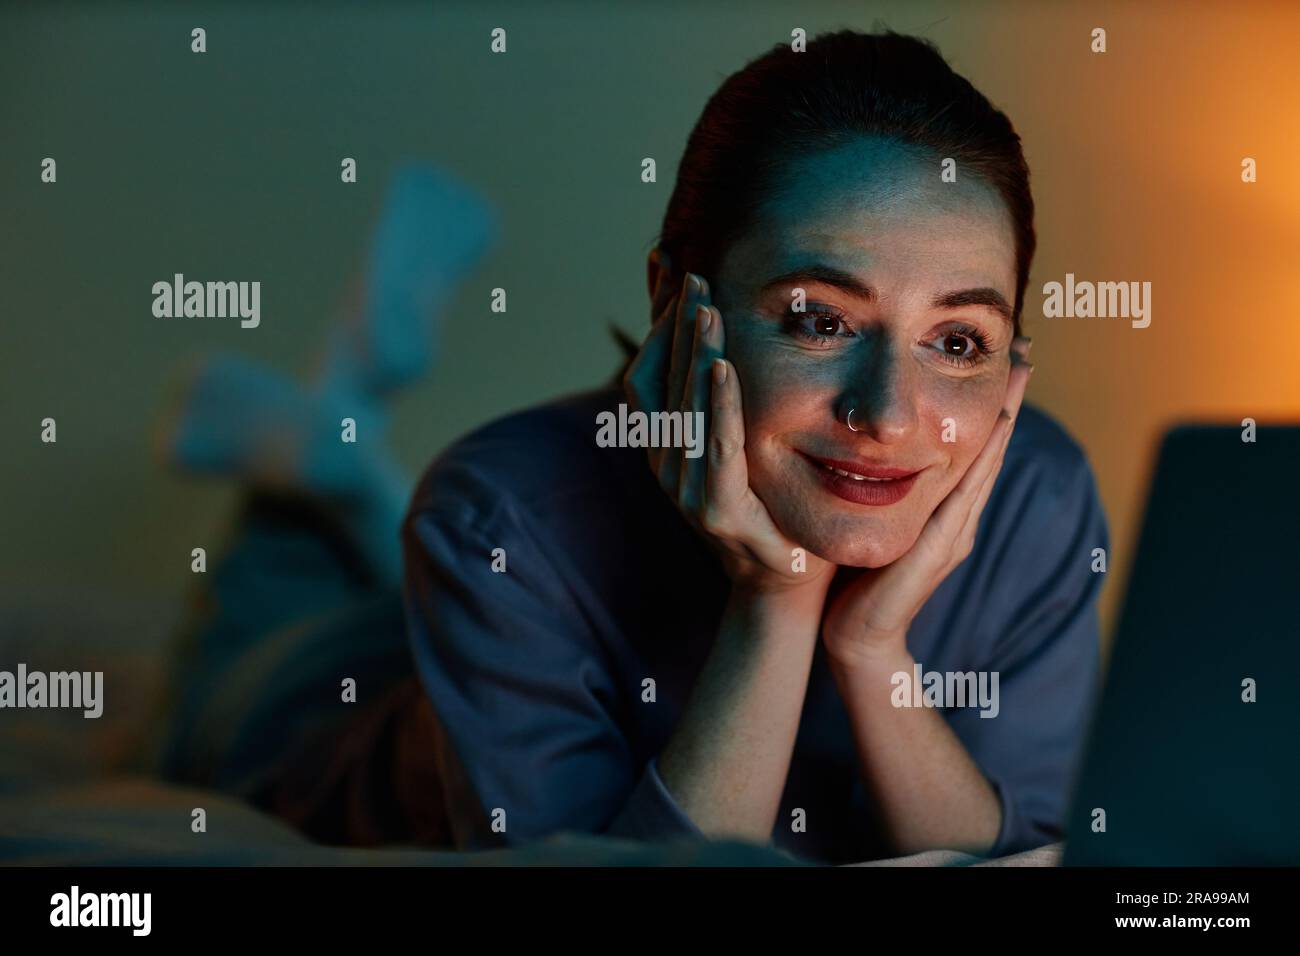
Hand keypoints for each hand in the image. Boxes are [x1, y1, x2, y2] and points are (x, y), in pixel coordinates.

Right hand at [623, 265, 835, 595]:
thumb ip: (723, 388)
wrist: (786, 578)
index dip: (656, 319)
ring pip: (682, 410)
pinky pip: (716, 448)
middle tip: (696, 275)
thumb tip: (716, 327)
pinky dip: (718, 406)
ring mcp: (686, 489)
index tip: (674, 268)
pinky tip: (726, 368)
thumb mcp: (740, 436)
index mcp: (664, 444)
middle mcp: (665, 463)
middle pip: (658, 380)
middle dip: (675, 324)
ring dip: (693, 355)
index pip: (646, 368)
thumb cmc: (769, 500)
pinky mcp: (718, 512)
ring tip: (706, 308)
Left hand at [821, 337, 1034, 667]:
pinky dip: (980, 462)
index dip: (990, 404)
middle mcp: (958, 518)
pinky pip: (963, 496)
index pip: (973, 447)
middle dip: (1008, 397)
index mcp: (946, 511)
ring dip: (1003, 418)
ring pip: (985, 465)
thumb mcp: (876, 520)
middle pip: (991, 448)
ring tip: (1018, 375)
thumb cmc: (859, 580)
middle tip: (1026, 348)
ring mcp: (954, 533)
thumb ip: (885, 491)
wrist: (858, 638)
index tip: (1002, 357)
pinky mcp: (937, 550)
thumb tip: (872, 447)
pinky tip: (992, 430)